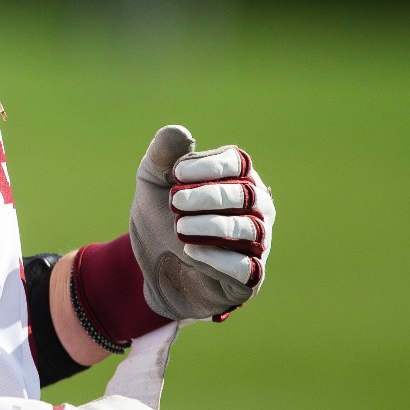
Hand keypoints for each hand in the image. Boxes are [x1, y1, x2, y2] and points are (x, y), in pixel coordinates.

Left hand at [129, 125, 274, 321]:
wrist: (154, 268)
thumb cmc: (161, 217)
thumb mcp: (152, 183)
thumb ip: (162, 156)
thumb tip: (179, 132)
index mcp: (238, 178)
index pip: (237, 163)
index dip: (208, 165)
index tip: (176, 173)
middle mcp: (256, 208)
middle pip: (246, 194)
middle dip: (209, 195)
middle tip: (174, 202)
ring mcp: (258, 244)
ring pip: (248, 229)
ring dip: (212, 226)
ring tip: (180, 227)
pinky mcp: (250, 278)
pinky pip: (245, 267)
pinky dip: (218, 259)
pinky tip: (190, 251)